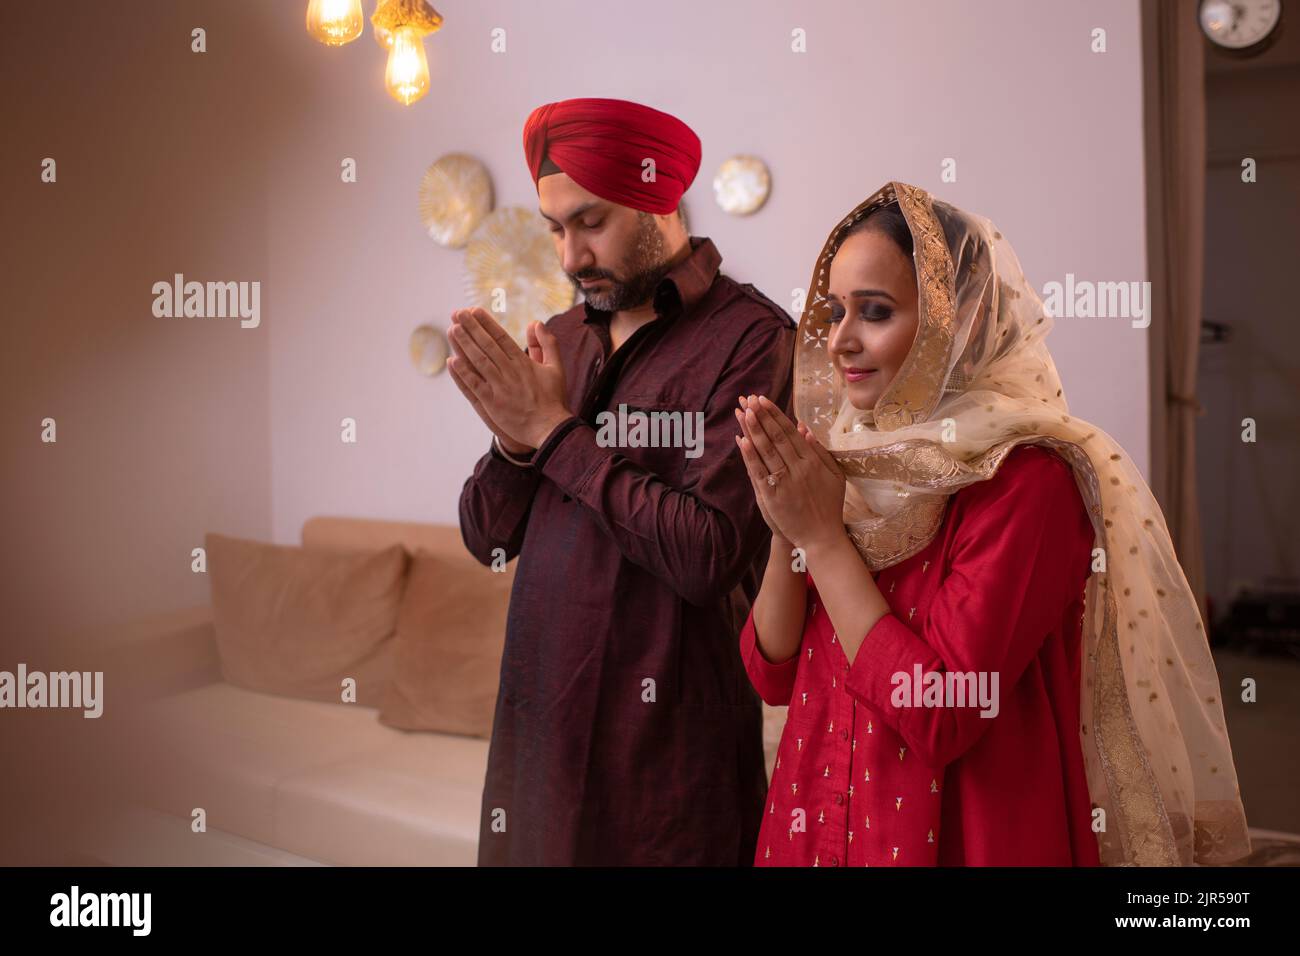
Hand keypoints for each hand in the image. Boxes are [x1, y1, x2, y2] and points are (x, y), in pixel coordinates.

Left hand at [446, 308, 571, 448]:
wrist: (550, 427)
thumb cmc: (553, 399)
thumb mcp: (555, 367)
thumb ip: (547, 343)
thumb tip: (536, 323)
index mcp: (523, 362)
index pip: (501, 337)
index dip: (486, 323)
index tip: (474, 311)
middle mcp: (510, 372)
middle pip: (487, 345)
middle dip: (471, 327)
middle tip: (458, 313)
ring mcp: (500, 387)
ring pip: (478, 361)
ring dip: (464, 345)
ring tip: (452, 329)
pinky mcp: (492, 403)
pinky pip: (474, 385)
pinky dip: (463, 373)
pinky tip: (452, 361)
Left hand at [734, 395, 846, 552]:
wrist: (821, 536)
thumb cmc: (829, 505)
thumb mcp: (834, 475)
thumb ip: (820, 452)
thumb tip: (805, 429)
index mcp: (812, 462)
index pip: (790, 432)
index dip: (775, 415)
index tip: (763, 400)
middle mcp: (798, 469)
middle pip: (777, 437)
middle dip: (762, 417)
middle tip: (749, 399)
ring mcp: (785, 482)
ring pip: (767, 451)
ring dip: (754, 430)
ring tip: (744, 412)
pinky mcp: (773, 497)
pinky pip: (760, 472)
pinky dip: (750, 456)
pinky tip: (742, 441)